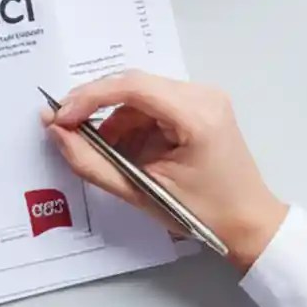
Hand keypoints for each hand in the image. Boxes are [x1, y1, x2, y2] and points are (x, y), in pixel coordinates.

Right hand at [43, 71, 287, 272]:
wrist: (248, 222)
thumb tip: (58, 134)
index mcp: (196, 116)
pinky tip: (122, 148)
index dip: (89, 98)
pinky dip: (130, 123)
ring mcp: (204, 98)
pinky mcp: (199, 106)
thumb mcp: (141, 191)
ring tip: (98, 149)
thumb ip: (93, 163)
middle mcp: (203, 96)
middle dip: (95, 104)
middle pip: (134, 85)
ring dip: (112, 118)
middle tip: (64, 126)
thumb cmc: (204, 213)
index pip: (132, 87)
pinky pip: (152, 104)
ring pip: (140, 94)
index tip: (60, 118)